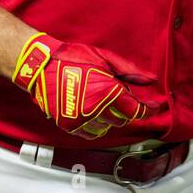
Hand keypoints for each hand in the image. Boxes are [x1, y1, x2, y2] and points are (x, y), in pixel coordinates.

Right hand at [11, 32, 162, 138]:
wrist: (41, 66)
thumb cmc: (72, 58)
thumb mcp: (105, 58)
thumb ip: (130, 72)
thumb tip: (151, 80)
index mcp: (108, 92)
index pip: (136, 110)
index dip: (147, 110)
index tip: (152, 107)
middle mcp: (96, 110)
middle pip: (122, 119)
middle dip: (125, 109)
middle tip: (117, 94)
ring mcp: (81, 120)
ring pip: (108, 128)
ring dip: (110, 117)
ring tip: (102, 101)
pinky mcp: (69, 125)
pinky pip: (91, 133)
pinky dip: (96, 126)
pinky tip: (93, 113)